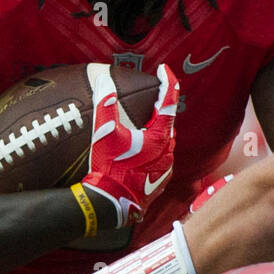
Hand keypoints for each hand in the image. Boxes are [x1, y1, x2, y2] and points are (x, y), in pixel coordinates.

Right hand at [83, 63, 179, 227]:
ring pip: (166, 141)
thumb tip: (105, 79)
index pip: (168, 101)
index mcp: (159, 136)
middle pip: (168, 122)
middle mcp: (168, 151)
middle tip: (150, 99)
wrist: (110, 204)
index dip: (167, 82)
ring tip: (143, 125)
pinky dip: (154, 150)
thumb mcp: (104, 134)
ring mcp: (166, 167)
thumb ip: (106, 104)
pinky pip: (162, 158)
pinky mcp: (161, 181)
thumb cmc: (108, 168)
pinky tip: (141, 152)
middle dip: (161, 108)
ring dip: (157, 131)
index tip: (164, 69)